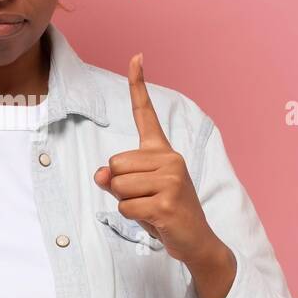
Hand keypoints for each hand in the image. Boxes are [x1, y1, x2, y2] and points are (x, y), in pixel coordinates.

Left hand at [94, 52, 227, 271]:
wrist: (196, 240)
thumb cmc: (163, 212)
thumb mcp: (136, 192)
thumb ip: (115, 179)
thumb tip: (101, 175)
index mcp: (162, 151)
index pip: (146, 114)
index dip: (138, 85)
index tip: (136, 57)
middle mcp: (169, 158)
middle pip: (115, 163)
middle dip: (120, 186)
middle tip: (145, 198)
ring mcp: (171, 179)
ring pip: (118, 185)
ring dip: (126, 202)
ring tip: (149, 208)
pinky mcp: (166, 202)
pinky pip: (126, 205)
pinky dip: (132, 216)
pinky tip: (154, 219)